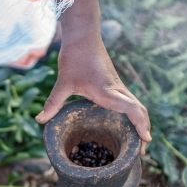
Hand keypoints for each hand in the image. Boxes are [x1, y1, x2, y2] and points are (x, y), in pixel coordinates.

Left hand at [35, 37, 151, 149]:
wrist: (83, 36)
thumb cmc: (75, 57)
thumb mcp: (63, 83)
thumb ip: (53, 103)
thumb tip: (40, 120)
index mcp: (108, 91)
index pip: (132, 108)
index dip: (141, 124)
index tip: (146, 139)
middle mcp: (118, 90)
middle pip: (140, 111)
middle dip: (144, 129)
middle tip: (142, 150)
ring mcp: (119, 87)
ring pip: (137, 106)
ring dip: (141, 122)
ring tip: (139, 142)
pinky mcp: (116, 85)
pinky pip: (130, 102)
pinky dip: (134, 115)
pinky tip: (128, 125)